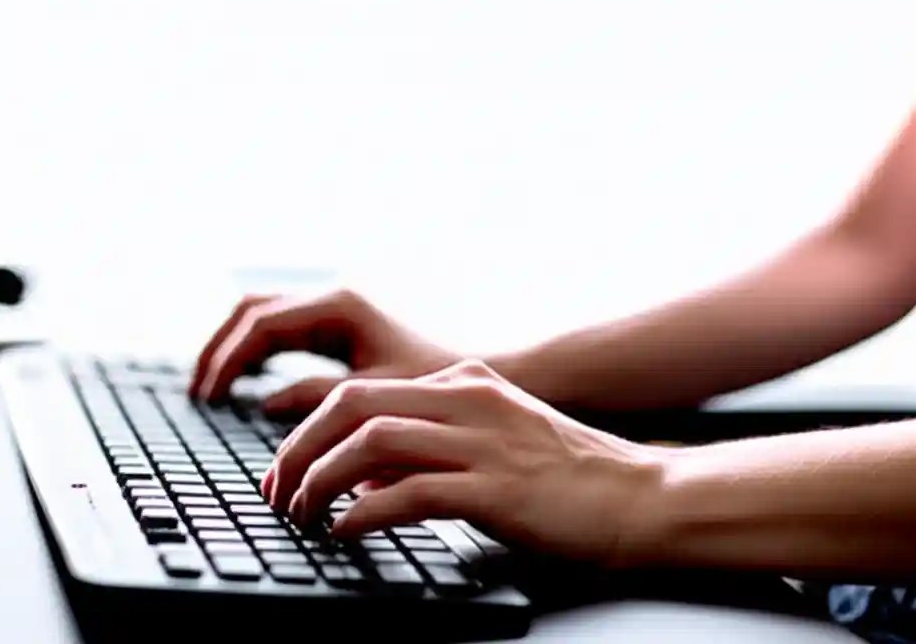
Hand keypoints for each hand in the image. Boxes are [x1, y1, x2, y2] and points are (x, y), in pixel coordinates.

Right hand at [190, 288, 459, 413]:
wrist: (476, 382)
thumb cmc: (435, 389)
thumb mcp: (372, 399)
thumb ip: (316, 399)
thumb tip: (265, 403)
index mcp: (338, 308)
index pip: (260, 326)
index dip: (227, 361)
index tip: (207, 398)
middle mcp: (333, 299)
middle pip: (252, 311)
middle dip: (220, 349)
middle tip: (198, 391)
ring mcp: (335, 309)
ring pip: (264, 318)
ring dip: (235, 349)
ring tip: (212, 389)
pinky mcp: (340, 326)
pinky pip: (283, 331)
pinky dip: (257, 353)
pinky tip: (248, 385)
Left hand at [262, 359, 667, 566]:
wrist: (639, 497)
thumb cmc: (568, 478)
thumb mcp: (494, 440)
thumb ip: (432, 447)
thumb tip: (364, 474)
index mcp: (465, 383)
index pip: (362, 393)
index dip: (311, 429)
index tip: (286, 466)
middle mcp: (467, 401)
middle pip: (351, 407)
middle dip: (300, 448)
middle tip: (277, 489)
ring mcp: (481, 443)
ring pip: (370, 444)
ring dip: (320, 480)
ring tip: (301, 513)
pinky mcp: (494, 489)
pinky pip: (407, 494)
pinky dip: (362, 513)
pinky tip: (344, 531)